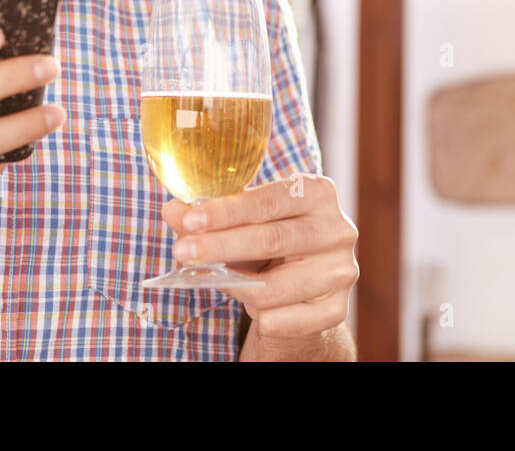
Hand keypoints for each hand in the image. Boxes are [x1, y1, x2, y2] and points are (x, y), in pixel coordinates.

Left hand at [161, 175, 358, 339]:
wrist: (302, 282)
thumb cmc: (270, 241)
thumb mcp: (241, 222)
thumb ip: (208, 215)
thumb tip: (173, 210)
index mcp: (318, 193)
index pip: (268, 201)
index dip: (226, 211)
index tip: (190, 220)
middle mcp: (337, 229)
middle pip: (272, 239)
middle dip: (221, 246)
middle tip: (182, 251)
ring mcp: (341, 270)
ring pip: (276, 287)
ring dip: (234, 286)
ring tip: (208, 281)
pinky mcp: (338, 308)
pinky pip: (292, 321)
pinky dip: (263, 319)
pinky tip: (249, 312)